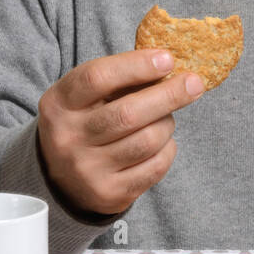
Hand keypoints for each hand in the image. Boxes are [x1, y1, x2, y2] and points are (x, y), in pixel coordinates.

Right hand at [37, 49, 204, 215]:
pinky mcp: (109, 194)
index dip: (136, 66)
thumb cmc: (84, 122)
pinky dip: (167, 148)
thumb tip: (168, 65)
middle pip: (128, 113)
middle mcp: (68, 138)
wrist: (61, 179)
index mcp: (59, 104)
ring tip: (166, 117)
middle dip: (169, 95)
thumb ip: (120, 79)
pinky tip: (161, 142)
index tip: (167, 59)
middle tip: (195, 83)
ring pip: (148, 140)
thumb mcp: (86, 96)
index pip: (97, 78)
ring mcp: (87, 170)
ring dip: (167, 123)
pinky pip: (155, 167)